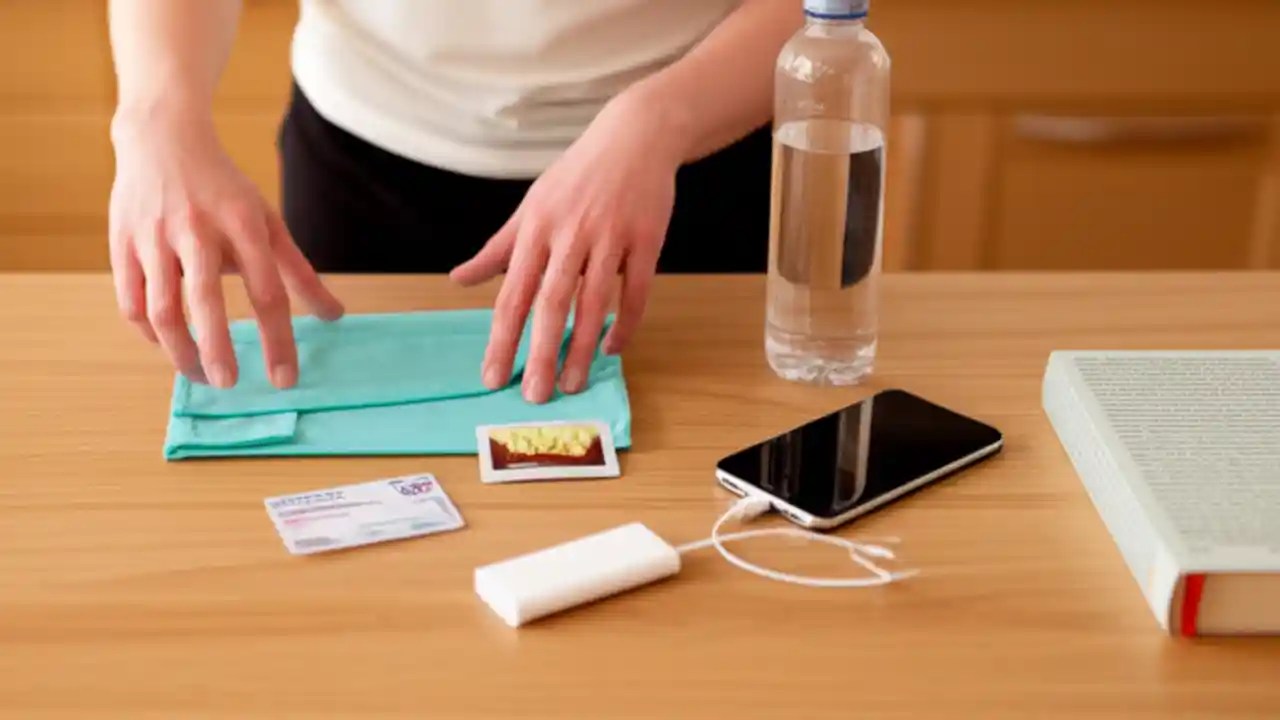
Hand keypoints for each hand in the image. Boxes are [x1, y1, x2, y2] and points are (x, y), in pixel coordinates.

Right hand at [109, 108, 342, 387]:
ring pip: (160, 308)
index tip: (284, 379)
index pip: (267, 292)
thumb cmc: (224, 190)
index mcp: (244, 225)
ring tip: (202, 375)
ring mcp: (154, 237)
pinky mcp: (121, 244)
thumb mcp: (267, 221)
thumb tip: (334, 318)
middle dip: (217, 348)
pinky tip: (170, 346)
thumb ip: (299, 273)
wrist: (162, 138)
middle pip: (205, 300)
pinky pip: (132, 302)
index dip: (277, 339)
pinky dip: (151, 333)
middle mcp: (197, 230)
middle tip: (230, 384)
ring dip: (180, 350)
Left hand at [450, 96, 679, 402]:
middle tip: (533, 396)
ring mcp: (610, 237)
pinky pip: (635, 292)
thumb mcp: (531, 206)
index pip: (513, 293)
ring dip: (582, 349)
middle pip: (550, 304)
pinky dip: (624, 324)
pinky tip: (613, 349)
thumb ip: (498, 249)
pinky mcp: (646, 240)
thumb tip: (458, 279)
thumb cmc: (577, 175)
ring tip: (572, 385)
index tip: (491, 377)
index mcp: (536, 228)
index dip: (501, 338)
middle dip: (540, 353)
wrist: (635, 137)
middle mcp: (570, 234)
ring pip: (593, 303)